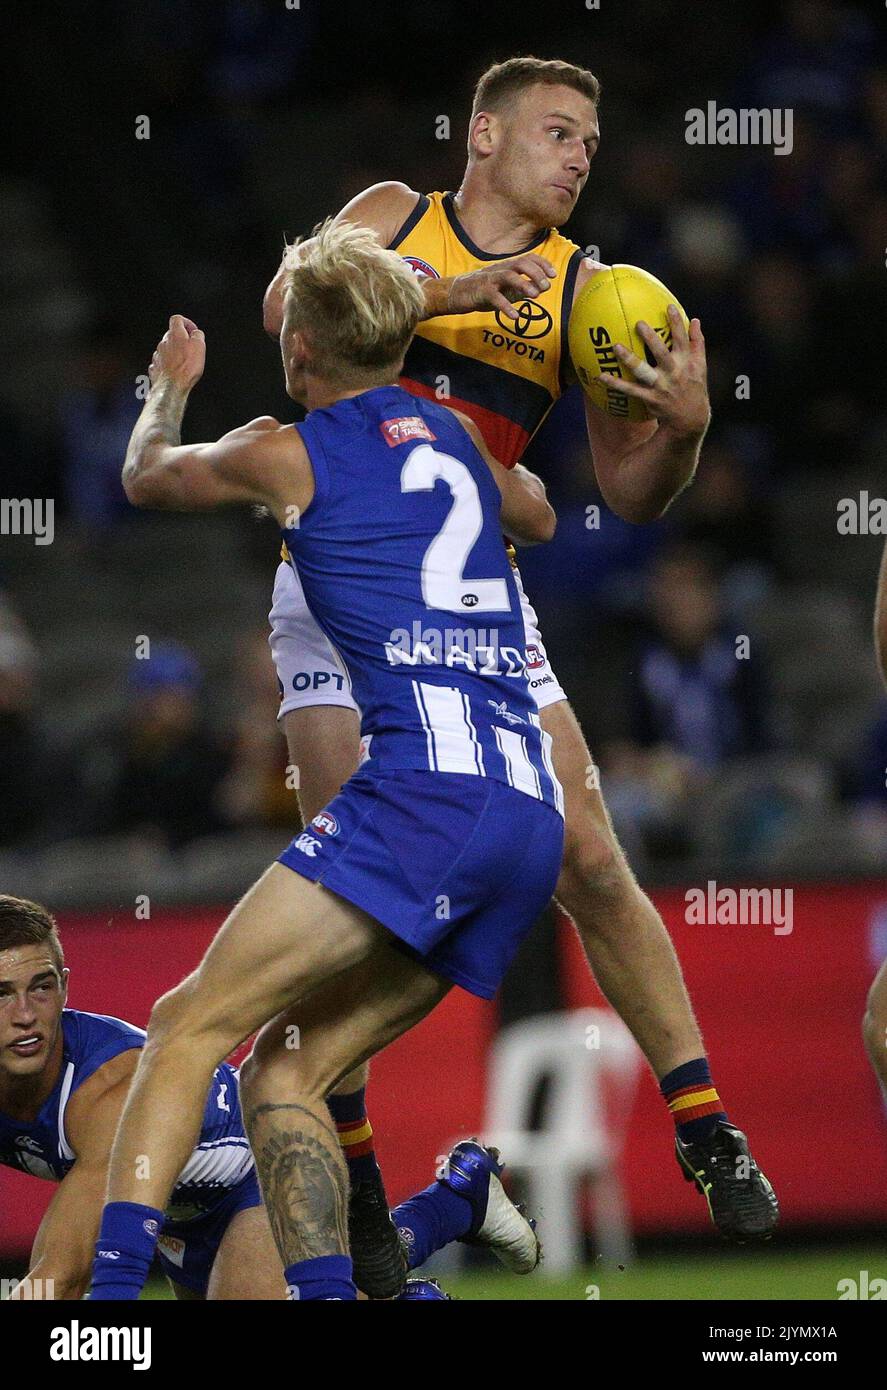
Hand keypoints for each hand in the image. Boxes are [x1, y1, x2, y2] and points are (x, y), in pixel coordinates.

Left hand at [149, 315, 205, 390]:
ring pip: (166, 349)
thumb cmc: (186, 368)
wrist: (172, 386)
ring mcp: (157, 355)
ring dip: (174, 352)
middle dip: (181, 340)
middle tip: (191, 348)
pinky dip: (168, 364)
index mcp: (175, 335)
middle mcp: (163, 343)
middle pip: (171, 335)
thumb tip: (196, 333)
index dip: (186, 323)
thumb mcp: (200, 347)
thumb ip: (198, 335)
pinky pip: (161, 362)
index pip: (177, 319)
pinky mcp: (155, 367)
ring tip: (184, 362)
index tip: (192, 331)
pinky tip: (175, 371)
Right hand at [447, 254, 556, 318]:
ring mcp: (490, 279)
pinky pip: (495, 297)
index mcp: (507, 267)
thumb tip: (541, 288)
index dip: (542, 264)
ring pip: (509, 275)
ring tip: (534, 296)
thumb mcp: (506, 289)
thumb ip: (522, 288)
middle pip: (521, 263)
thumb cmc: (483, 291)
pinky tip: (515, 316)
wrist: (455, 293)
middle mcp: (500, 269)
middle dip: (536, 273)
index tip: (553, 275)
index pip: (528, 259)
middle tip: (546, 286)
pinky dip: (506, 306)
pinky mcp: (481, 291)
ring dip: (524, 284)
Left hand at [599, 307, 710, 437]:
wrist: (690, 418)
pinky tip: (601, 376)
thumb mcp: (700, 365)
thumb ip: (697, 342)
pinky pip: (630, 390)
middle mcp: (674, 373)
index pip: (682, 339)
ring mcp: (661, 386)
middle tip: (639, 323)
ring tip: (615, 347)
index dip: (677, 323)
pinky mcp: (650, 399)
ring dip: (629, 359)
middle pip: (662, 352)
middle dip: (651, 339)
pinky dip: (615, 384)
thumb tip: (694, 320)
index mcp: (687, 362)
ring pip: (643, 371)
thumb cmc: (694, 387)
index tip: (669, 307)